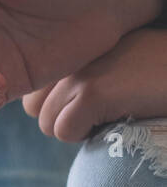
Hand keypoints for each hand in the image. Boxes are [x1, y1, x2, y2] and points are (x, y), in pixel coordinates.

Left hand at [22, 28, 166, 141]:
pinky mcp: (92, 93)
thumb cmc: (155, 72)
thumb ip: (78, 76)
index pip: (31, 92)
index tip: (88, 105)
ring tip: (110, 115)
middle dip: (63, 120)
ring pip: (47, 124)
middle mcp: (66, 58)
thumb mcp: (109, 63)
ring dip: (76, 130)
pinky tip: (114, 121)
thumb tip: (47, 110)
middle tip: (99, 114)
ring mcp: (77, 75)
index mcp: (68, 50)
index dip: (57, 107)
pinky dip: (87, 136)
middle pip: (33, 110)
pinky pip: (64, 132)